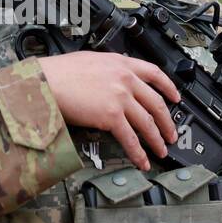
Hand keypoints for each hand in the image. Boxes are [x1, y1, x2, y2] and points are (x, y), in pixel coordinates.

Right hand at [37, 52, 179, 170]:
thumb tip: (114, 80)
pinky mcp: (111, 116)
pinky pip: (130, 137)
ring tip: (161, 151)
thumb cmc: (59, 72)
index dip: (169, 88)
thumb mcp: (91, 61)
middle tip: (171, 134)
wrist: (45, 81)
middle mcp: (125, 79)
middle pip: (156, 103)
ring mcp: (120, 98)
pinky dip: (138, 152)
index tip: (176, 98)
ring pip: (147, 122)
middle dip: (167, 122)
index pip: (155, 74)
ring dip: (156, 140)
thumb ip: (109, 70)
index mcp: (121, 63)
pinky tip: (141, 161)